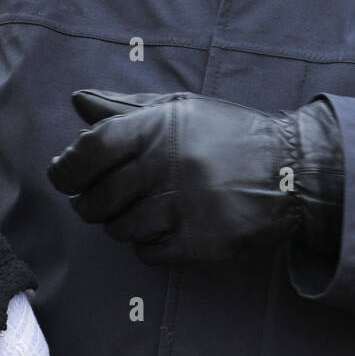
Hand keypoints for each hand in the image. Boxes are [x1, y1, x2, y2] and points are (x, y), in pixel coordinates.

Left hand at [47, 89, 342, 264]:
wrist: (291, 169)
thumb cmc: (228, 134)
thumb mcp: (180, 109)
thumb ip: (125, 108)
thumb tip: (78, 102)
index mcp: (159, 128)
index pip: (92, 149)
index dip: (68, 166)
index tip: (64, 175)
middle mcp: (167, 166)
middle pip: (98, 197)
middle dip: (88, 202)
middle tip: (96, 200)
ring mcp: (183, 207)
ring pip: (120, 228)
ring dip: (119, 224)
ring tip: (137, 211)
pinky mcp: (199, 243)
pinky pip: (148, 253)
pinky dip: (146, 245)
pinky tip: (162, 229)